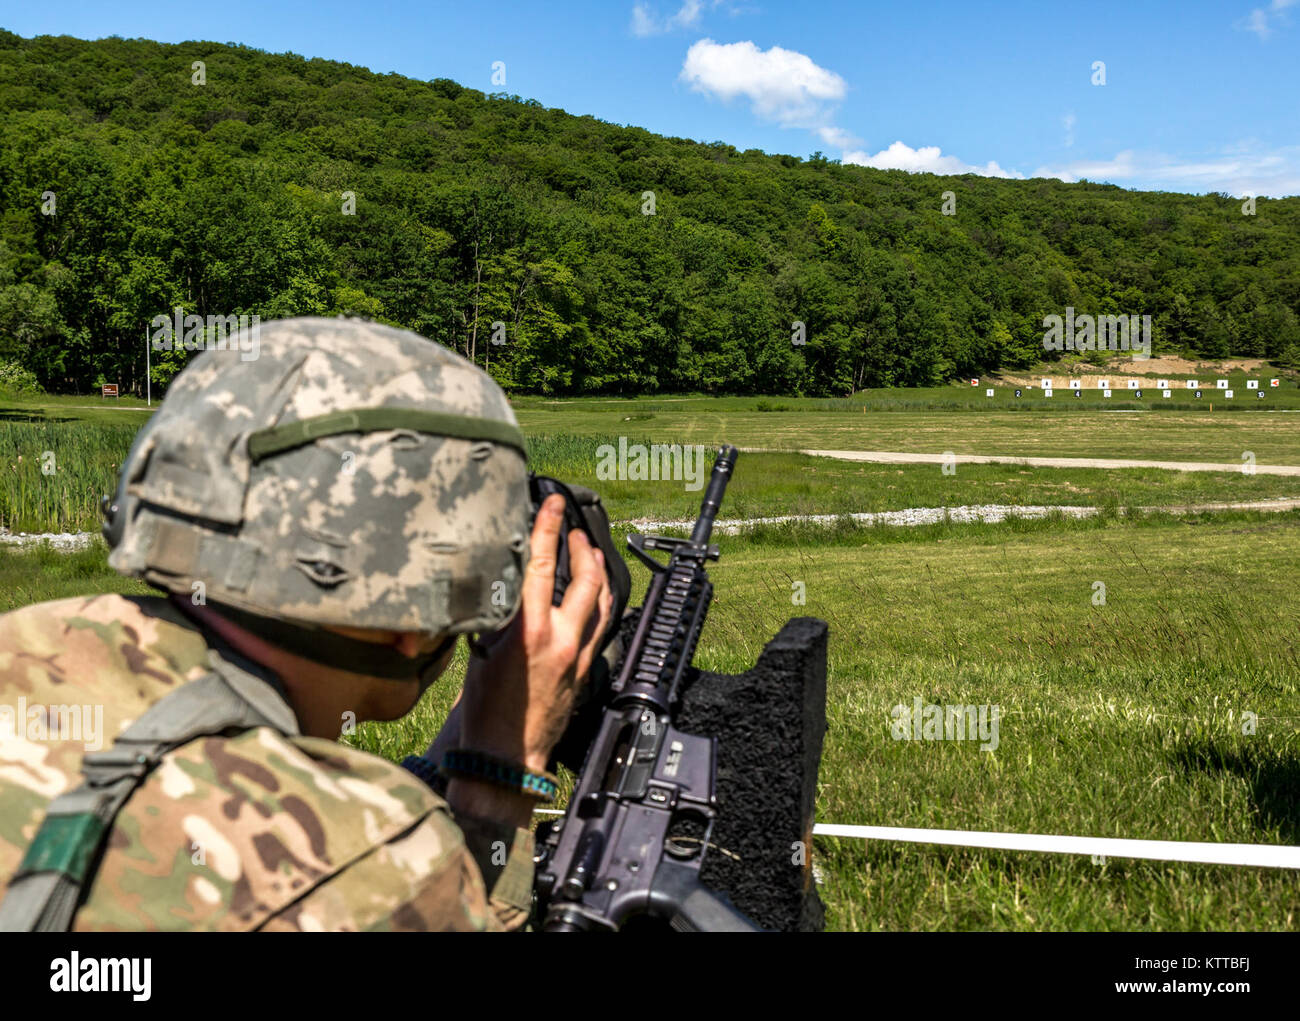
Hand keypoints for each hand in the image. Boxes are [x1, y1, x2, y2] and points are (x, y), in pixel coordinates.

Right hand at [457, 493, 612, 773]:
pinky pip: (601, 625)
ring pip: (602, 600)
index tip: (552, 504)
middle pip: (585, 577)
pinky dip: (600, 602)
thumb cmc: (485, 711)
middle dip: (582, 546)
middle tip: (575, 529)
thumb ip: (491, 615)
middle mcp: (560, 637)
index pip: (539, 564)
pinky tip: (595, 594)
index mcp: (528, 630)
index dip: (547, 527)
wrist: (507, 756)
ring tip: (591, 552)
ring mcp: (578, 654)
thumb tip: (493, 584)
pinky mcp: (586, 668)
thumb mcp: (478, 652)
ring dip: (598, 571)